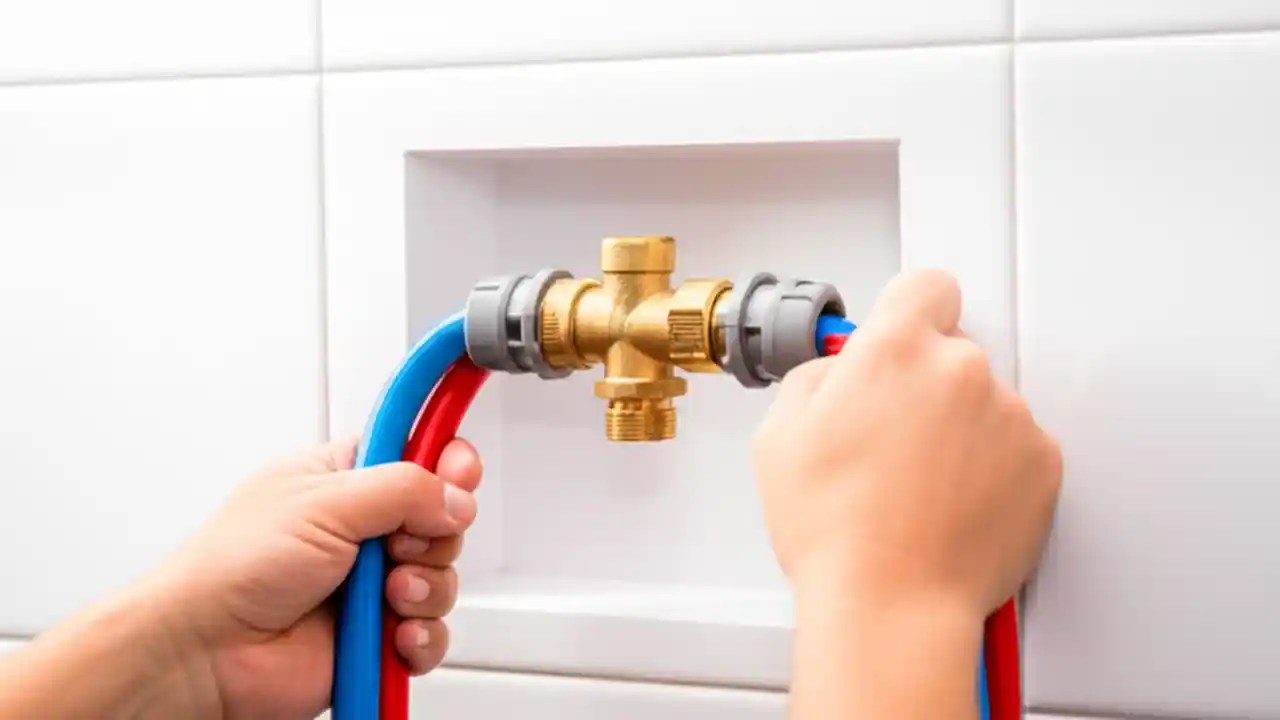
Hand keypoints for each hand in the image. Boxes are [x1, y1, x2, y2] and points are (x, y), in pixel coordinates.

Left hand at [147, 438, 481, 718]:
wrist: (204, 652)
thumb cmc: (233, 568)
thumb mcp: (325, 502)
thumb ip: (404, 488)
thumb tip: (456, 496)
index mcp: (346, 480)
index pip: (416, 453)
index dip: (445, 459)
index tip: (459, 469)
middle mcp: (362, 530)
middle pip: (442, 520)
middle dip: (434, 537)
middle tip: (398, 546)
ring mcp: (370, 585)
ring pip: (442, 578)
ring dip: (425, 589)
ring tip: (388, 596)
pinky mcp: (376, 636)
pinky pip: (430, 634)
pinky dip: (421, 638)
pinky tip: (395, 637)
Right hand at [753, 270, 1061, 718]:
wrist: (892, 604)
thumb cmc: (836, 532)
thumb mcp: (778, 437)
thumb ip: (814, 379)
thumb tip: (838, 375)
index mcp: (895, 349)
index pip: (925, 284)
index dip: (909, 310)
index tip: (902, 333)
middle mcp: (960, 370)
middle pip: (952, 350)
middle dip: (925, 383)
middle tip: (891, 438)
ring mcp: (1009, 415)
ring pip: (984, 401)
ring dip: (959, 428)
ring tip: (918, 486)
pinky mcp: (1043, 462)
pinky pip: (1016, 446)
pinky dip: (992, 467)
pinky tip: (950, 503)